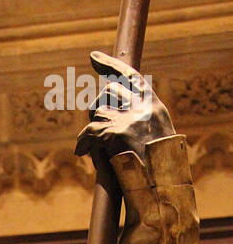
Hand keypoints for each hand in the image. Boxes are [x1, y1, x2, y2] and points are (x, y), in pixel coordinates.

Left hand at [75, 51, 174, 167]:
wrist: (160, 187)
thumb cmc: (154, 170)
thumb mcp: (153, 137)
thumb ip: (136, 120)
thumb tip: (108, 111)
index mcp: (152, 105)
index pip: (130, 76)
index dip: (110, 66)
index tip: (93, 57)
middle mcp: (143, 106)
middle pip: (107, 93)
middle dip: (98, 112)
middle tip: (99, 133)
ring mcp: (130, 118)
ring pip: (98, 110)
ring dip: (94, 129)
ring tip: (105, 149)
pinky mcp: (118, 133)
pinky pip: (90, 131)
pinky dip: (84, 142)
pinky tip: (82, 152)